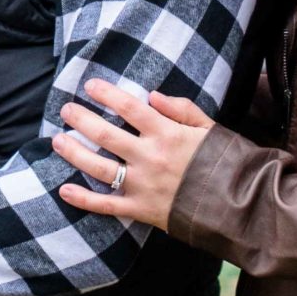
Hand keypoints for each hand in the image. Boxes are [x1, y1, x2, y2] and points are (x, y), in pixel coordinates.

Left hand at [52, 78, 214, 232]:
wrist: (239, 206)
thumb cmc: (226, 162)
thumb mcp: (210, 127)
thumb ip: (181, 109)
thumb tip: (152, 95)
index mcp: (166, 133)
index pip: (128, 107)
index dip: (106, 94)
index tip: (89, 85)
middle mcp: (149, 157)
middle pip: (105, 135)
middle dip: (81, 119)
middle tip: (65, 110)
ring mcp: (142, 185)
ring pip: (99, 167)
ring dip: (74, 153)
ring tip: (57, 141)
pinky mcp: (141, 210)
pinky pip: (106, 205)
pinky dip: (83, 199)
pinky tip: (64, 189)